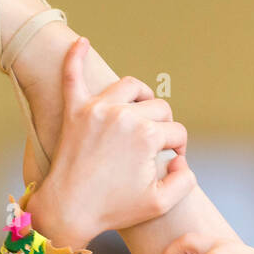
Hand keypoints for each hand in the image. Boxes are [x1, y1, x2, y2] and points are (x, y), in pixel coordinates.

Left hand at [26, 38, 194, 248]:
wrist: (68, 211)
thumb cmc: (114, 210)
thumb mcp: (160, 204)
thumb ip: (185, 180)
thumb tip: (181, 159)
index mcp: (147, 136)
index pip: (176, 132)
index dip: (179, 149)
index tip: (171, 162)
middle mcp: (123, 116)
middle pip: (158, 107)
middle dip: (164, 127)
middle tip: (155, 147)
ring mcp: (97, 110)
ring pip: (130, 86)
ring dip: (142, 96)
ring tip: (141, 110)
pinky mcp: (74, 111)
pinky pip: (72, 75)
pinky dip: (75, 57)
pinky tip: (82, 42)